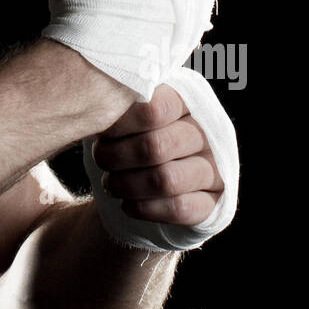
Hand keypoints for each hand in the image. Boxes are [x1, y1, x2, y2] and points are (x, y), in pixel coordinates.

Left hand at [91, 82, 223, 225]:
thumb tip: (93, 101)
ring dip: (127, 185)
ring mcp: (215, 169)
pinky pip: (179, 208)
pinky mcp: (215, 203)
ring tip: (110, 184)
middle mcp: (207, 133)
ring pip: (166, 180)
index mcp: (188, 100)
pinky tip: (128, 204)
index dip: (120, 123)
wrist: (153, 175)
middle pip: (155, 147)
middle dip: (117, 157)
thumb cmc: (136, 134)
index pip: (154, 108)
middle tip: (101, 159)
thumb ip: (119, 102)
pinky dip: (145, 208)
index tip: (100, 131)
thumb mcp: (130, 111)